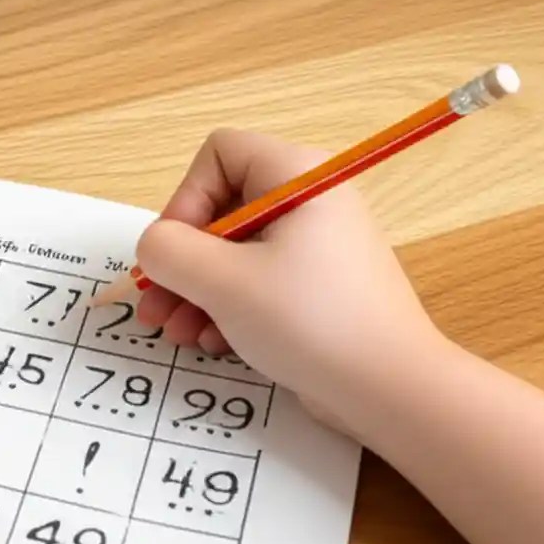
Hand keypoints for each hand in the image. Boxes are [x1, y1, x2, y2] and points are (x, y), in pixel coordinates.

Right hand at [134, 128, 440, 434]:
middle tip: (154, 308)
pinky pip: (257, 283)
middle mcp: (309, 201)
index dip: (185, 199)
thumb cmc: (310, 321)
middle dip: (180, 262)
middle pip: (219, 210)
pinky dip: (228, 309)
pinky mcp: (317, 288)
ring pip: (233, 253)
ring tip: (178, 333)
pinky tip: (214, 342)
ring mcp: (316, 246)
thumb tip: (153, 247)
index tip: (173, 252)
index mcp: (296, 177)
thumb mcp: (222, 282)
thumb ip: (169, 252)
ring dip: (195, 292)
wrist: (390, 388)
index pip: (219, 155)